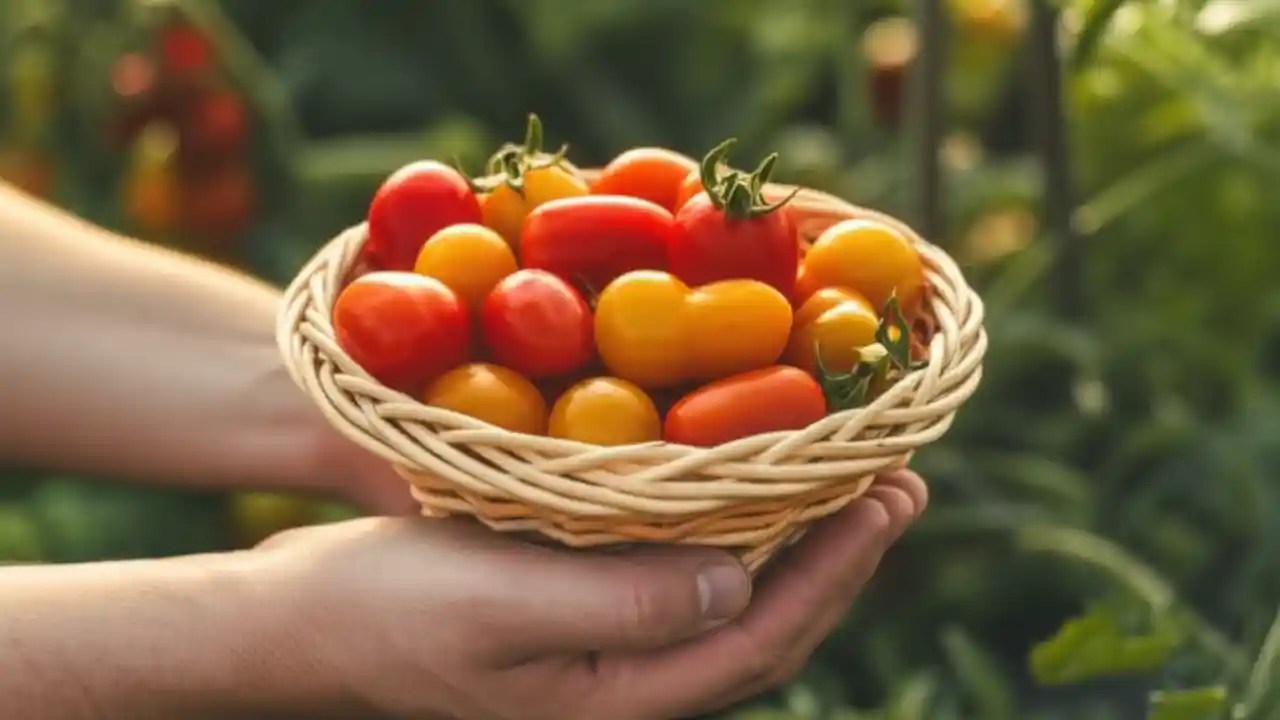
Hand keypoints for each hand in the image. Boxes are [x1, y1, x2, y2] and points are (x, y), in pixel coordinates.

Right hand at [248, 468, 926, 718]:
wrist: (303, 625)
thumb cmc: (385, 609)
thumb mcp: (498, 605)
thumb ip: (621, 605)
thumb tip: (737, 586)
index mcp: (617, 700)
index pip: (758, 640)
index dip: (835, 573)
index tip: (888, 496)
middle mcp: (627, 688)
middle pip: (765, 629)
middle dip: (841, 560)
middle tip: (900, 482)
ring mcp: (607, 656)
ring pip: (734, 608)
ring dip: (800, 547)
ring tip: (852, 483)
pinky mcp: (584, 618)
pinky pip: (686, 583)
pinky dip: (736, 538)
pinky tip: (749, 495)